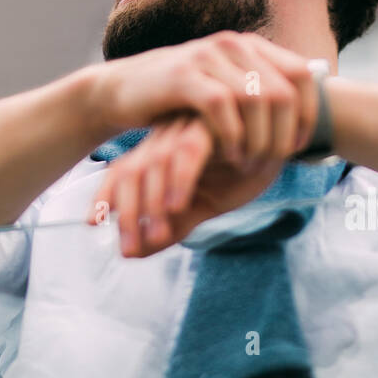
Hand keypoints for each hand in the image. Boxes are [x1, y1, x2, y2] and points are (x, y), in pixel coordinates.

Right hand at [85, 31, 319, 173]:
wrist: (124, 91)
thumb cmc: (181, 100)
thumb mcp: (226, 90)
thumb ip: (261, 94)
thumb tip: (308, 114)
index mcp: (251, 46)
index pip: (303, 75)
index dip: (307, 114)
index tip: (295, 146)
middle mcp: (233, 44)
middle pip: (284, 92)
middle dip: (282, 135)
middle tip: (270, 162)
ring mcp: (208, 56)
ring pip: (257, 99)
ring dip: (258, 139)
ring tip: (248, 161)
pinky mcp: (184, 75)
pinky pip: (223, 106)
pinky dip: (232, 136)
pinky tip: (227, 154)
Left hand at [86, 112, 298, 257]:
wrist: (284, 137)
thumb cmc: (240, 169)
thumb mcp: (203, 204)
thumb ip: (172, 225)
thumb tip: (132, 254)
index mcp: (161, 154)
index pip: (122, 173)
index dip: (106, 197)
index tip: (93, 224)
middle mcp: (169, 139)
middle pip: (133, 170)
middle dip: (127, 212)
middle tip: (130, 248)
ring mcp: (190, 129)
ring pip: (157, 162)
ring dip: (153, 202)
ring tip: (156, 235)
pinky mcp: (213, 123)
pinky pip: (190, 148)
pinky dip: (182, 176)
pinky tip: (182, 203)